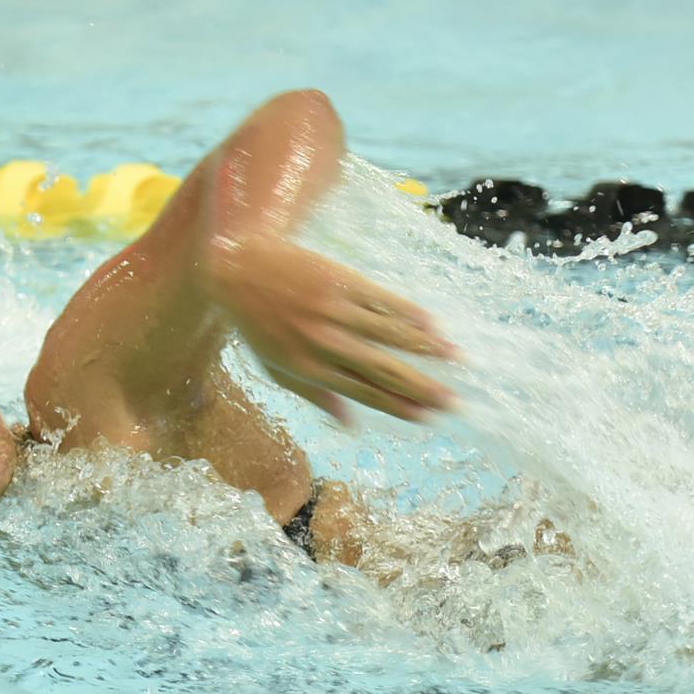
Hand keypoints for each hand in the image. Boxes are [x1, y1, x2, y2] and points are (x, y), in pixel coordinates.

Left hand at [205, 238, 456, 423]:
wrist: (238, 267)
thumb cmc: (256, 324)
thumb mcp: (276, 368)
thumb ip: (316, 396)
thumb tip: (350, 425)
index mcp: (309, 368)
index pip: (364, 393)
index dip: (398, 406)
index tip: (427, 417)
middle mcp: (325, 343)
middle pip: (384, 369)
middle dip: (421, 387)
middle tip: (452, 401)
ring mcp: (334, 311)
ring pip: (390, 333)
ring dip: (426, 347)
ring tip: (455, 357)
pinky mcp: (340, 281)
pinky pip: (382, 300)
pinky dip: (409, 312)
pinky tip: (432, 322)